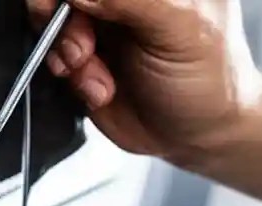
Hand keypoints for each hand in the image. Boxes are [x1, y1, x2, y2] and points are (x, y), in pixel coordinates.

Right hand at [27, 0, 261, 159]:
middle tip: (82, 45)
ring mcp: (102, 20)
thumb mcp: (181, 28)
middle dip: (64, 14)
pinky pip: (52, 49)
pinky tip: (96, 86)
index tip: (77, 5)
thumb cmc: (209, 81)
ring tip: (94, 71)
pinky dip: (66, 70)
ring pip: (53, 14)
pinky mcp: (84, 52)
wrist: (196, 137)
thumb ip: (133, 0)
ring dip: (66, 47)